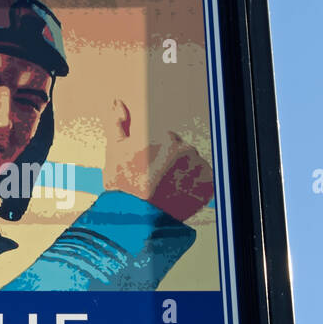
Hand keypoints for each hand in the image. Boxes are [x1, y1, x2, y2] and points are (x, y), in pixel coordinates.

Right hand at [102, 99, 214, 222]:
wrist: (136, 220)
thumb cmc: (122, 186)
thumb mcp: (114, 151)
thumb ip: (117, 124)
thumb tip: (119, 103)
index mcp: (167, 138)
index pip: (166, 142)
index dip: (155, 159)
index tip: (148, 173)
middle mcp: (188, 150)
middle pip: (182, 155)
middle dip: (172, 167)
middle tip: (156, 185)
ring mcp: (200, 170)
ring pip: (194, 169)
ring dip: (185, 177)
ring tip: (167, 194)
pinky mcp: (208, 188)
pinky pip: (204, 185)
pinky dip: (195, 191)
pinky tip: (179, 199)